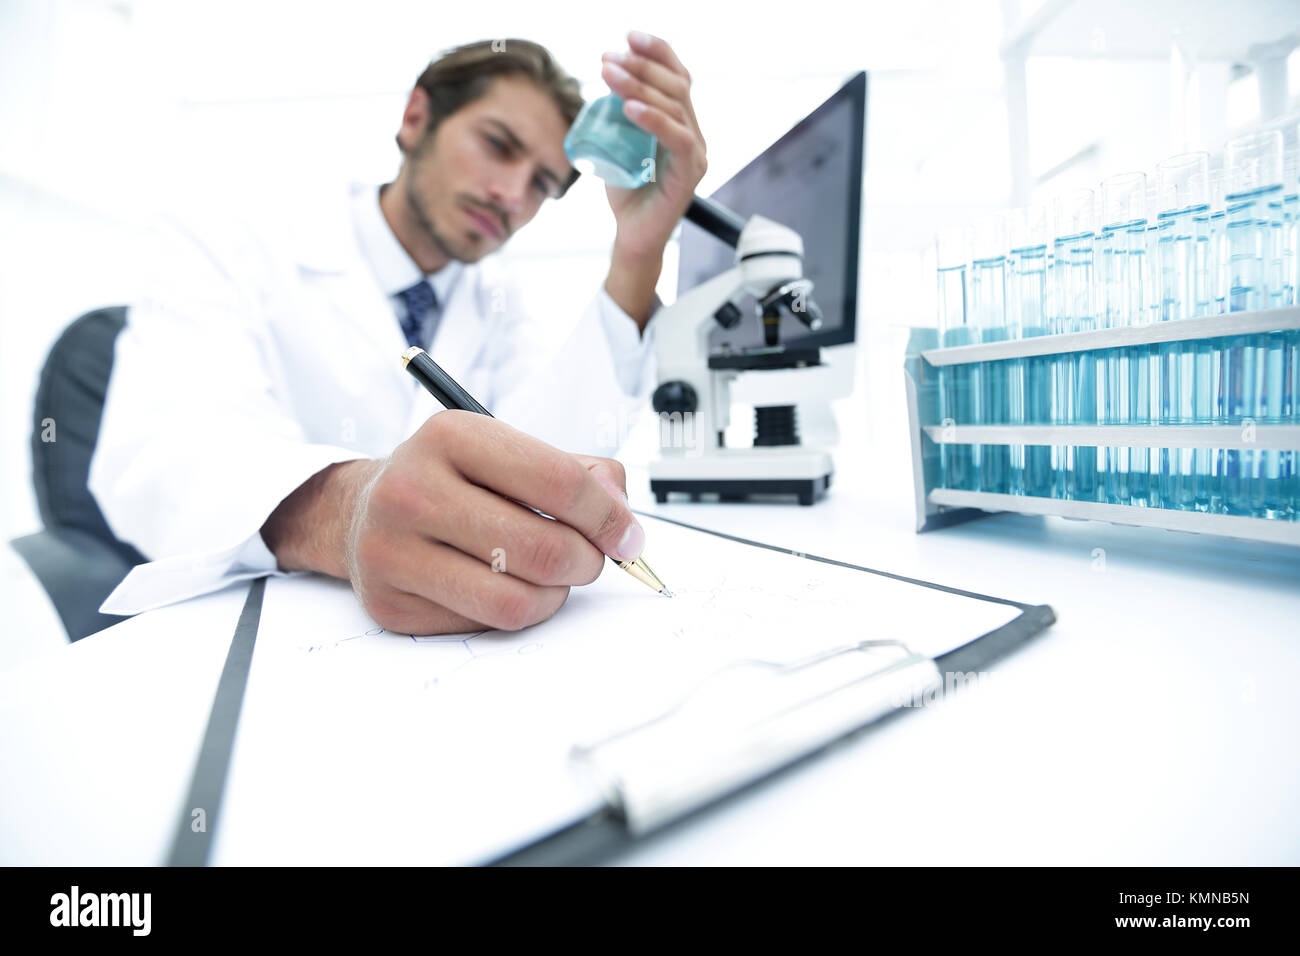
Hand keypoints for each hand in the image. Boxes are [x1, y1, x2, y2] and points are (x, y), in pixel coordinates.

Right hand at [261, 411, 643, 633]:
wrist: (364, 510)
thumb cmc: (457, 481)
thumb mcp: (512, 452)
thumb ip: (582, 476)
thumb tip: (622, 521)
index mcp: (450, 435)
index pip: (559, 482)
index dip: (608, 516)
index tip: (626, 535)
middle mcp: (412, 489)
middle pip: (544, 549)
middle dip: (588, 562)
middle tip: (591, 559)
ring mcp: (394, 550)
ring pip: (516, 601)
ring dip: (554, 595)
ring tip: (551, 576)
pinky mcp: (391, 603)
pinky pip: (485, 626)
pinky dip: (515, 612)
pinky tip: (506, 587)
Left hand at [600, 31, 707, 263]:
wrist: (632, 234)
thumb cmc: (626, 190)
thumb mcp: (619, 141)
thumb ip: (619, 113)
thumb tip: (607, 74)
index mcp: (681, 122)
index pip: (678, 76)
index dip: (658, 52)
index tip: (629, 37)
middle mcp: (694, 134)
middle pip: (677, 86)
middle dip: (641, 66)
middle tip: (607, 60)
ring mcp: (696, 154)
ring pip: (676, 107)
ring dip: (639, 86)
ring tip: (608, 74)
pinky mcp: (690, 175)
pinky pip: (678, 139)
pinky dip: (653, 120)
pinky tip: (629, 108)